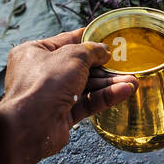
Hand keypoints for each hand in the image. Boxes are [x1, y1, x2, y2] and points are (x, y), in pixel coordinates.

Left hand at [1, 29, 136, 160]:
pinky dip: (104, 97)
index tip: (108, 38)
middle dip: (104, 67)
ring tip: (133, 82)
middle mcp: (41, 73)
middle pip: (79, 66)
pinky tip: (124, 92)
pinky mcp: (62, 115)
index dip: (89, 39)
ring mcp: (52, 95)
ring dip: (109, 84)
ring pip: (86, 87)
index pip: (66, 41)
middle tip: (126, 65)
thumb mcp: (72, 56)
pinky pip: (86, 103)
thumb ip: (91, 51)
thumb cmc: (45, 83)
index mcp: (35, 52)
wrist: (31, 125)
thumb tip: (104, 51)